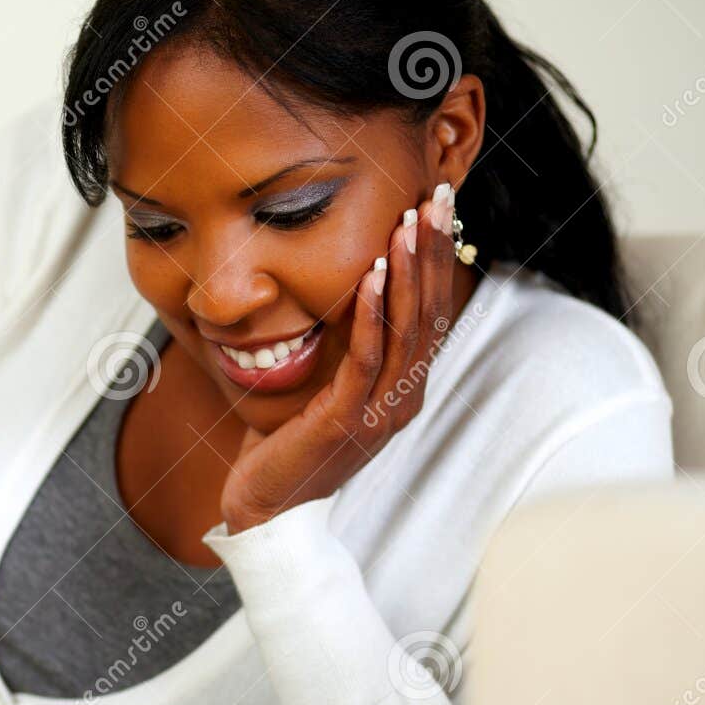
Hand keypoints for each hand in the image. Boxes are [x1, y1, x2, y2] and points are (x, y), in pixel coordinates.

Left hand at [218, 183, 458, 532]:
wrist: (268, 509)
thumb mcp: (323, 385)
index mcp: (402, 388)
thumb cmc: (289, 446)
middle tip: (437, 196)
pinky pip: (366, 359)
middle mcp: (402, 397)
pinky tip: (373, 275)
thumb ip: (342, 347)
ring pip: (405, 330)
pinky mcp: (348, 421)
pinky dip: (372, 314)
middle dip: (432, 250)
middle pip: (427, 311)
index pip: (428, 310)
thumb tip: (343, 291)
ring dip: (408, 271)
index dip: (435, 257)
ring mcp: (380, 412)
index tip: (436, 207)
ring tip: (409, 222)